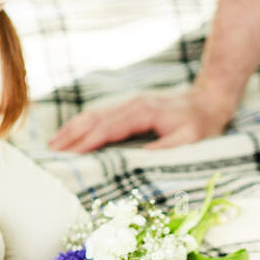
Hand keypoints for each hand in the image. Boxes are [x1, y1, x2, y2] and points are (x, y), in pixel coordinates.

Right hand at [48, 89, 233, 152]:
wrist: (208, 100)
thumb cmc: (201, 123)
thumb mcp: (189, 139)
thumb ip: (165, 148)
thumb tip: (138, 159)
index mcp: (143, 112)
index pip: (109, 127)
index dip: (88, 141)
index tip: (70, 154)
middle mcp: (131, 104)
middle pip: (95, 118)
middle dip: (72, 134)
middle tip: (51, 152)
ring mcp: (129, 103)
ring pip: (94, 114)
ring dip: (73, 128)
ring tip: (54, 144)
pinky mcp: (129, 107)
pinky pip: (101, 115)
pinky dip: (84, 124)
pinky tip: (73, 134)